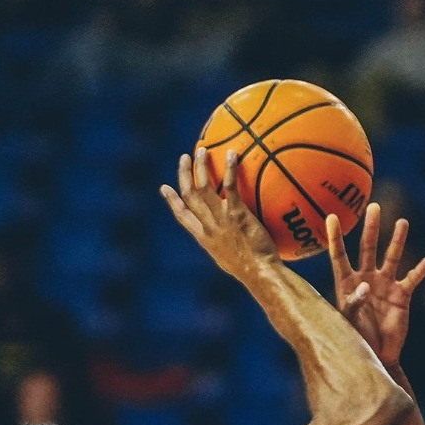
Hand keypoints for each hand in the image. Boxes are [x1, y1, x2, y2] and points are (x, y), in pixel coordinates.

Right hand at [161, 148, 278, 282]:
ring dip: (200, 166)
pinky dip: (229, 168)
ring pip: (203, 187)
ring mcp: (221, 220)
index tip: (164, 187)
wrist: (260, 274)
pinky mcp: (236, 214)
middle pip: (189, 195)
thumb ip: (227, 246)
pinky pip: (229, 186)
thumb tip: (232, 242)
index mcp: (204, 238)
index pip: (182, 216)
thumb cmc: (253, 271)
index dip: (172, 200)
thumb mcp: (231, 261)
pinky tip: (232, 153)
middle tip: (184, 158)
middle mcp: (208, 226)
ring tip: (201, 150)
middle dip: (184, 174)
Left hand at [329, 203, 424, 366]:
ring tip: (402, 222)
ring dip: (397, 241)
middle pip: (368, 248)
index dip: (335, 237)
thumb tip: (364, 286)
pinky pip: (412, 280)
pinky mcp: (402, 295)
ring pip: (392, 257)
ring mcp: (385, 285)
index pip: (339, 255)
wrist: (377, 355)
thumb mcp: (349, 322)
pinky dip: (420, 271)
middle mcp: (366, 278)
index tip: (330, 217)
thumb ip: (354, 303)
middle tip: (374, 207)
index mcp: (346, 283)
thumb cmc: (356, 338)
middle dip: (371, 228)